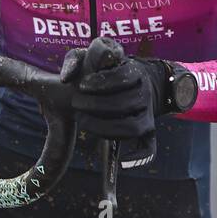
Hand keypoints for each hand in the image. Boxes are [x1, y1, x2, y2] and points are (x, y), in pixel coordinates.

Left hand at [59, 38, 181, 167]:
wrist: (142, 79)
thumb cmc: (109, 69)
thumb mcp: (93, 55)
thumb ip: (76, 59)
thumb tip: (66, 78)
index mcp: (135, 72)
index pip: (122, 78)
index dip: (100, 82)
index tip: (82, 85)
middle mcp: (145, 94)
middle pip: (123, 104)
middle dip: (95, 106)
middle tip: (76, 104)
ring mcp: (148, 114)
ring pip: (131, 127)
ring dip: (104, 128)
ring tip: (82, 121)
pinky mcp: (148, 130)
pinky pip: (150, 147)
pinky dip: (140, 157)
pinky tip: (123, 162)